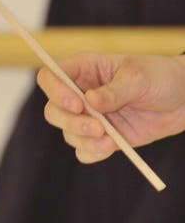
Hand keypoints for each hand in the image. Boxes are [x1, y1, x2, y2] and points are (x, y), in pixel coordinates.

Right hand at [36, 53, 184, 163]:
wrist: (184, 100)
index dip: (55, 91)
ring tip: (110, 141)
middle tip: (98, 129)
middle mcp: (80, 93)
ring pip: (66, 132)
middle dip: (71, 122)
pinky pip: (83, 151)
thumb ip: (114, 91)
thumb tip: (89, 101)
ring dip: (83, 140)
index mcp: (84, 69)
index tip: (77, 104)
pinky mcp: (101, 137)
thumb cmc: (160, 77)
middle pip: (52, 110)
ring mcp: (90, 117)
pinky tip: (111, 147)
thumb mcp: (139, 78)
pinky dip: (92, 153)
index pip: (50, 77)